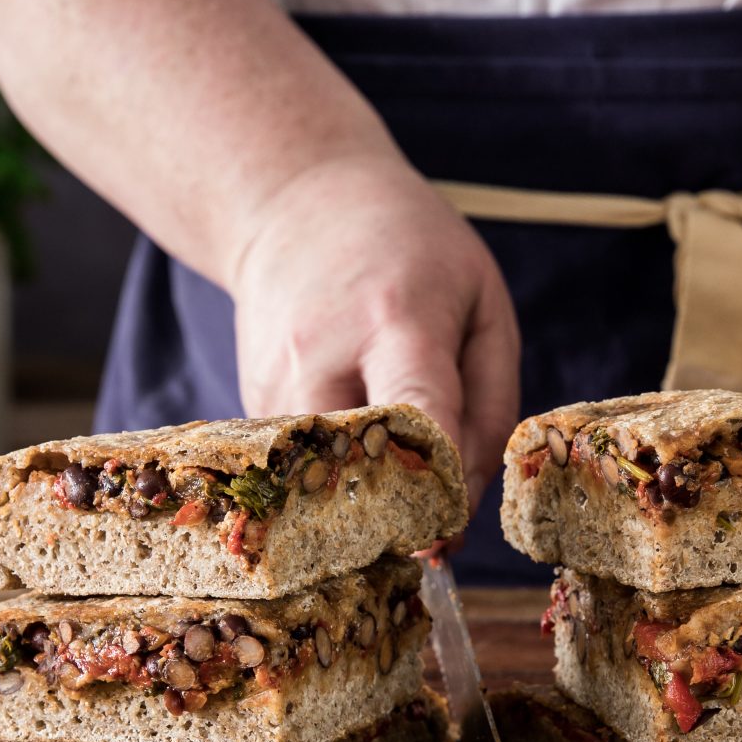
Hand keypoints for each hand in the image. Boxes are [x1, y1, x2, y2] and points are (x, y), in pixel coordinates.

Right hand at [228, 152, 519, 506]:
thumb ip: (490, 404)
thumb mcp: (480, 302)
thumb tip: (466, 504)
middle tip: (431, 538)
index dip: (439, 480)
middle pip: (354, 466)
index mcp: (395, 320)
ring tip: (396, 496)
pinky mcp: (251, 403)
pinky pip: (301, 464)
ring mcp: (273, 382)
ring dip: (362, 504)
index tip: (456, 523)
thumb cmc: (411, 251)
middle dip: (396, 516)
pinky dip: (334, 475)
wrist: (294, 202)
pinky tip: (356, 451)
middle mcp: (320, 354)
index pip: (415, 414)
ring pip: (320, 480)